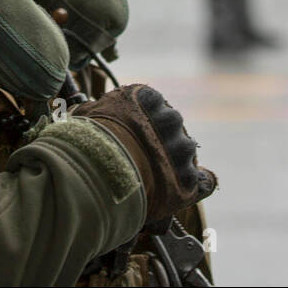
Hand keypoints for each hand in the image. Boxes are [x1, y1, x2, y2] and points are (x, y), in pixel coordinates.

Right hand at [71, 84, 216, 225]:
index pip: (155, 103)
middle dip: (161, 140)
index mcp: (147, 98)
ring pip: (185, 153)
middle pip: (172, 125)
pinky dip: (197, 184)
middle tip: (143, 157)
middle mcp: (170, 119)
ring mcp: (182, 149)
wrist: (100, 173)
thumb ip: (94, 112)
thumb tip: (84, 111)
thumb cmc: (88, 142)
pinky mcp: (189, 179)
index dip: (146, 119)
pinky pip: (203, 180)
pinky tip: (186, 189)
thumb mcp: (86, 117)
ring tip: (152, 179)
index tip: (136, 131)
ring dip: (174, 163)